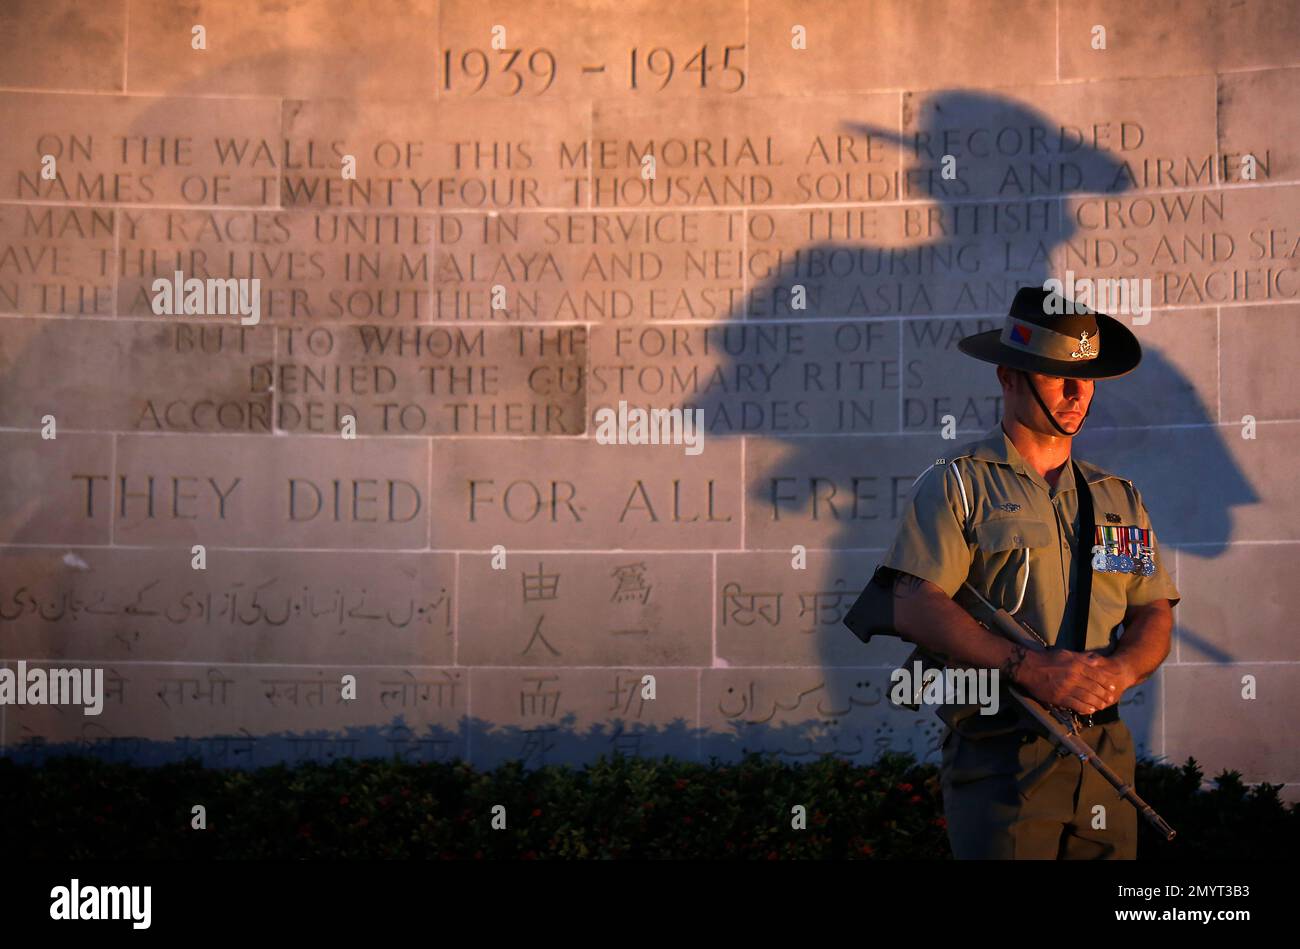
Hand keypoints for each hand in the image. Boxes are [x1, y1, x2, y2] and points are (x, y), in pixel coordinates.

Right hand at [1012, 649, 1129, 715]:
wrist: (1028, 668)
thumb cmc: (1047, 659)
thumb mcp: (1066, 654)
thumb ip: (1082, 658)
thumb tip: (1097, 660)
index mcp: (1076, 665)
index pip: (1096, 675)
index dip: (1106, 682)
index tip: (1112, 687)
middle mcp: (1073, 677)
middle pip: (1094, 688)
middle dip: (1104, 694)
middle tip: (1110, 699)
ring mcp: (1066, 688)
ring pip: (1087, 697)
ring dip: (1097, 703)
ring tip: (1102, 706)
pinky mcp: (1059, 698)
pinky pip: (1075, 705)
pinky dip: (1084, 708)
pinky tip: (1090, 710)